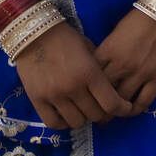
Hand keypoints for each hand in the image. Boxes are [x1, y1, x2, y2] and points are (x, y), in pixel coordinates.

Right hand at [15, 21, 133, 130]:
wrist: (31, 32)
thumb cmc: (64, 37)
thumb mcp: (88, 49)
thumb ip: (99, 70)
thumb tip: (112, 90)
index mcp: (89, 72)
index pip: (111, 103)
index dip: (122, 109)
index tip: (124, 108)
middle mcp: (73, 87)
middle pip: (95, 115)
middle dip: (102, 112)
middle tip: (100, 105)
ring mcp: (54, 95)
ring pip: (77, 122)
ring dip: (82, 117)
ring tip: (81, 108)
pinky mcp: (37, 100)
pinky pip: (54, 123)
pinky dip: (63, 122)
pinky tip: (65, 114)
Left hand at [94, 8, 155, 115]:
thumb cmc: (138, 21)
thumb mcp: (115, 34)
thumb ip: (106, 53)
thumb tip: (97, 71)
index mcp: (109, 51)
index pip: (91, 77)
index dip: (86, 88)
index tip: (85, 95)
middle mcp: (122, 65)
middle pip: (104, 93)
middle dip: (97, 104)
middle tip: (94, 111)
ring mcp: (141, 74)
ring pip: (122, 102)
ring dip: (115, 111)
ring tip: (111, 115)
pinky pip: (144, 102)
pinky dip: (135, 110)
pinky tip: (131, 110)